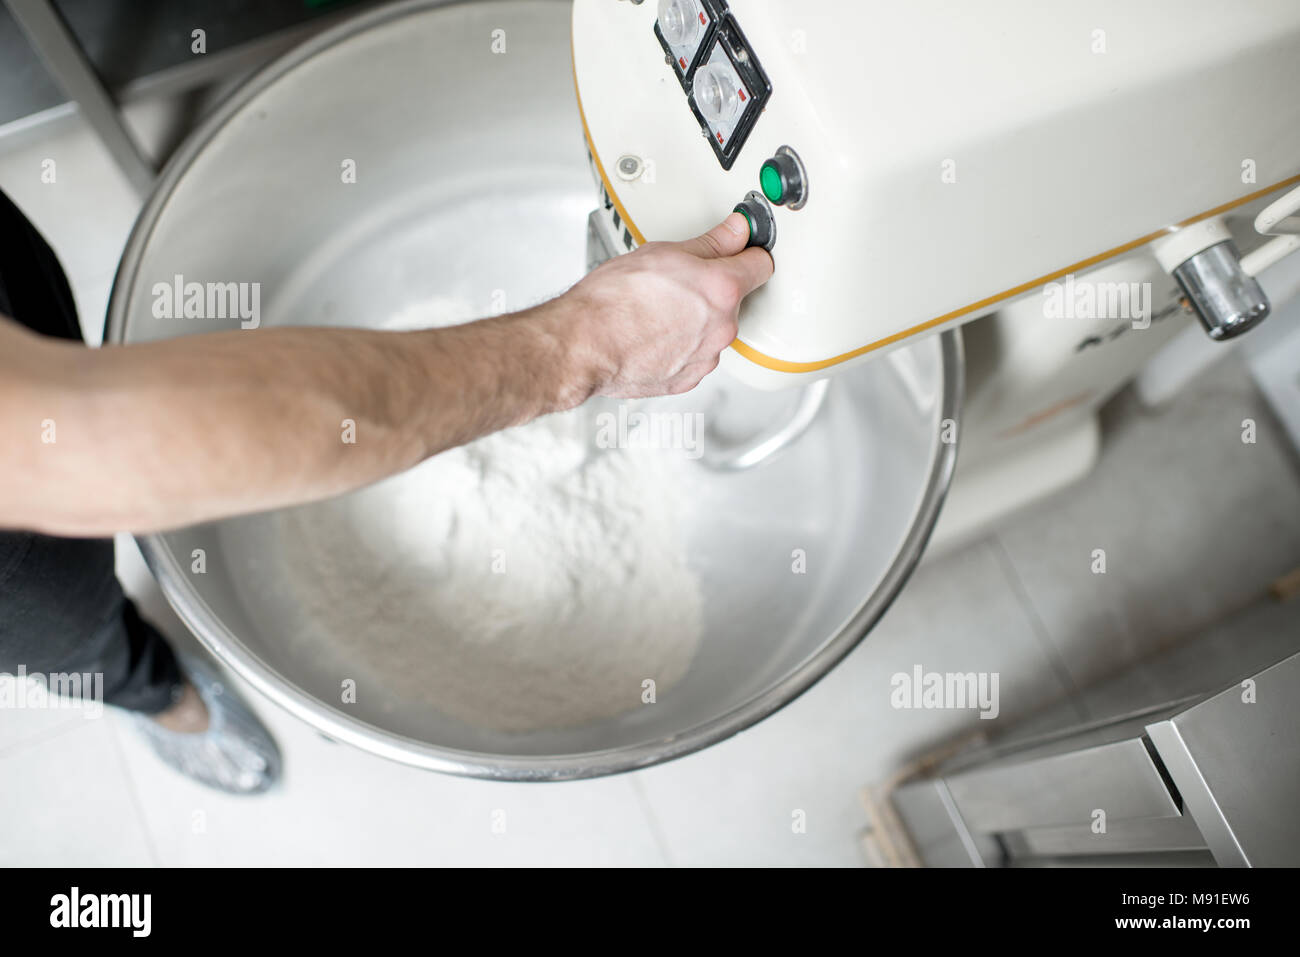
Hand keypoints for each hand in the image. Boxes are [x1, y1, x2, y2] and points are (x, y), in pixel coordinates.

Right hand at [557, 212, 773, 398]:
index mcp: (722, 290)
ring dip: (695, 319)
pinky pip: (694, 355)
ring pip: (712, 330)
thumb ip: (710, 243)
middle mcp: (721, 328)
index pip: (761, 264)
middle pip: (733, 300)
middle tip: (678, 281)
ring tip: (658, 310)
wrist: (583, 345)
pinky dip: (680, 345)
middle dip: (712, 289)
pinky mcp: (686, 379)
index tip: (739, 249)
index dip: (747, 253)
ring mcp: (705, 357)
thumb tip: (735, 231)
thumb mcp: (663, 253)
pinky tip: (654, 333)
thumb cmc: (612, 302)